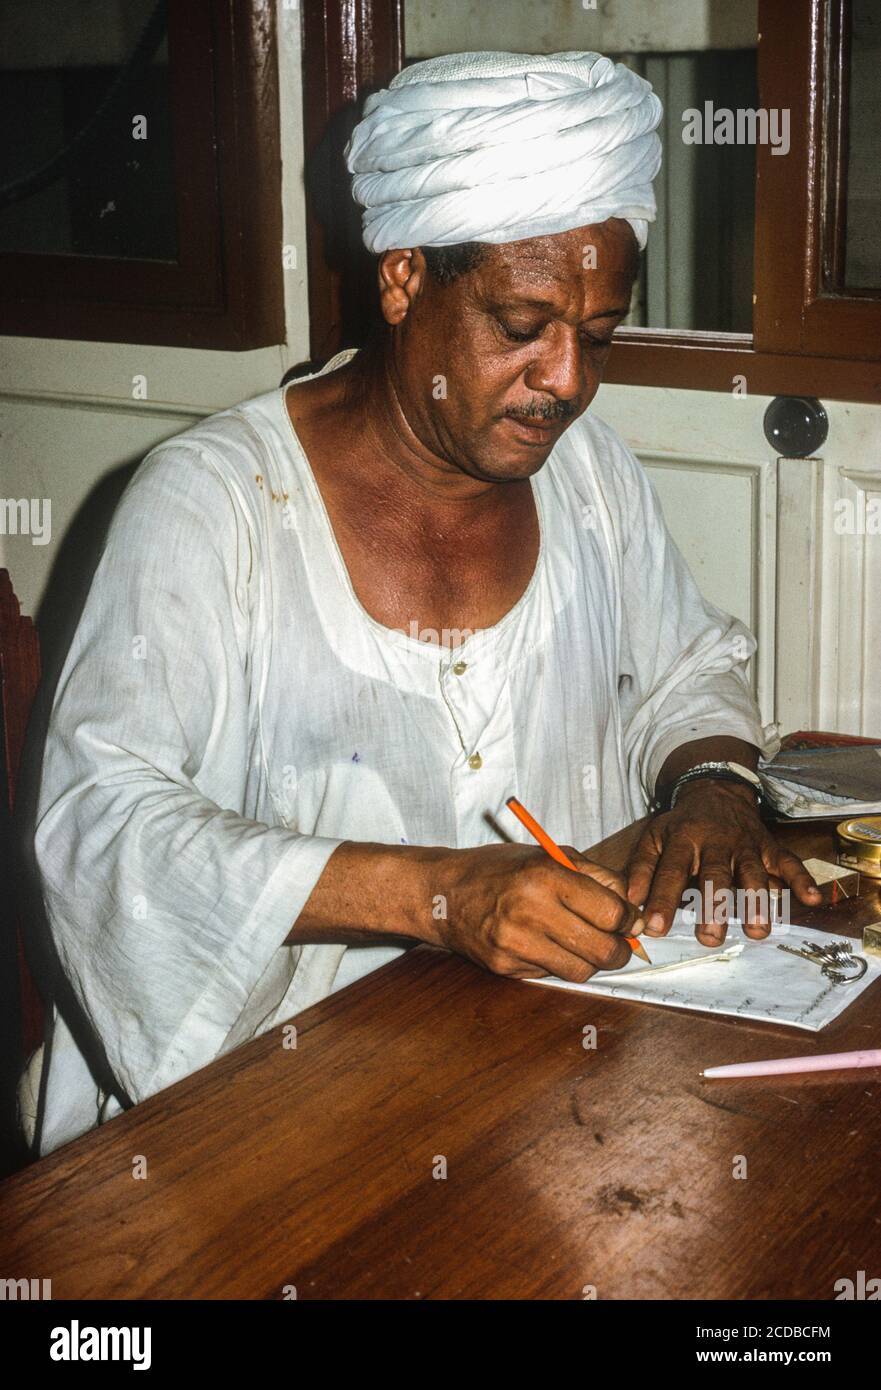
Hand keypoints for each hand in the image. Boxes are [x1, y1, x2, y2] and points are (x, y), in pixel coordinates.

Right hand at [431, 842, 644, 982]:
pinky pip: (550, 975)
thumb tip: (633, 910)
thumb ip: (595, 876)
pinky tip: (546, 945)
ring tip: (584, 946)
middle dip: (619, 951)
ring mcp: (516, 942)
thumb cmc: (499, 869)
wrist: (443, 893)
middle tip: (618, 945)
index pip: (611, 912)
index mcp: (547, 875)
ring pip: (580, 971)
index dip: (628, 920)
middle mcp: (531, 910)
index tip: (629, 921)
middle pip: (601, 949)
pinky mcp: (504, 965)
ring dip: (590, 963)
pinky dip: (557, 963)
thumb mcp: (549, 855)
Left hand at [624, 779, 820, 945]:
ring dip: (756, 900)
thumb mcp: (654, 837)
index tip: (655, 927)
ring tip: (757, 930)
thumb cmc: (681, 825)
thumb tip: (629, 901)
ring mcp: (746, 844)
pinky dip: (801, 880)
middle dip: (713, 906)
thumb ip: (642, 868)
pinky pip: (788, 862)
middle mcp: (715, 843)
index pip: (671, 872)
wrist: (715, 791)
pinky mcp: (769, 847)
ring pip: (752, 872)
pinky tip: (812, 900)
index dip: (662, 899)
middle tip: (710, 938)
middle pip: (715, 875)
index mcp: (683, 840)